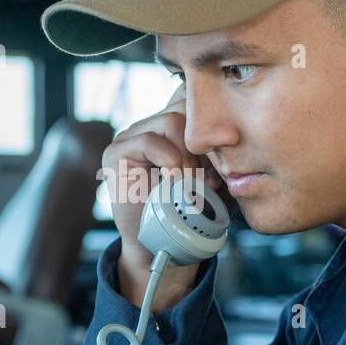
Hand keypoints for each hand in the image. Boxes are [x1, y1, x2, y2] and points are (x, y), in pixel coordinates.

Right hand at [101, 86, 223, 310]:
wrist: (162, 245)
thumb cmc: (190, 210)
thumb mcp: (213, 173)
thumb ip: (217, 148)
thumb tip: (229, 127)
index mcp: (171, 126)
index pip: (192, 100)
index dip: (211, 123)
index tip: (221, 158)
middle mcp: (149, 126)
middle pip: (185, 108)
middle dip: (202, 144)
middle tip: (208, 177)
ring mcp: (130, 136)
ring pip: (171, 122)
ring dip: (187, 156)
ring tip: (191, 183)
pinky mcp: (116, 152)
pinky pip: (149, 141)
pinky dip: (168, 161)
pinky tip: (174, 180)